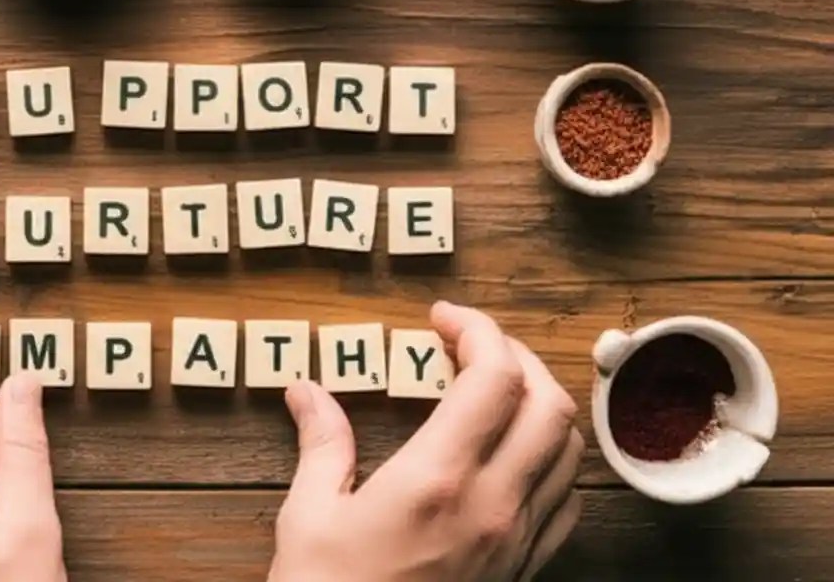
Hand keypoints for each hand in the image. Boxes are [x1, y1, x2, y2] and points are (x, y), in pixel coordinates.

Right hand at [270, 302, 583, 581]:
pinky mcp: (520, 571)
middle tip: (468, 347)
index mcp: (437, 480)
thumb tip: (306, 390)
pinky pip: (566, 502)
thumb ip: (321, 443)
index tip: (441, 318)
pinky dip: (552, 459)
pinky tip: (512, 454)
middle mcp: (491, 506)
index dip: (476, 329)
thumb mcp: (308, 516)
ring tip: (493, 392)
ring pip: (569, 450)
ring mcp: (514, 542)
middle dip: (514, 356)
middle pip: (548, 402)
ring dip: (540, 403)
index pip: (493, 377)